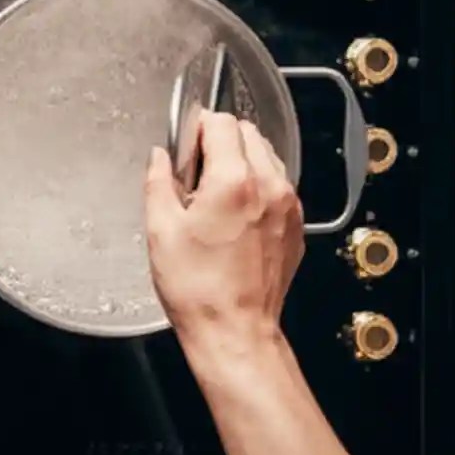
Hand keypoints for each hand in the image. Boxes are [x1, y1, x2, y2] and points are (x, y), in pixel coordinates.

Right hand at [143, 112, 305, 359]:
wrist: (235, 332)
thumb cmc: (197, 289)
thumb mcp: (160, 231)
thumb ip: (158, 182)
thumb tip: (159, 157)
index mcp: (234, 180)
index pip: (221, 122)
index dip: (197, 128)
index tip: (184, 148)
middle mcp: (270, 185)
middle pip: (249, 134)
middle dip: (221, 142)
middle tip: (195, 174)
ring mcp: (288, 206)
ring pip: (267, 157)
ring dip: (242, 162)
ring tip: (215, 198)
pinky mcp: (296, 226)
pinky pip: (278, 187)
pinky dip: (258, 188)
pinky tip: (235, 217)